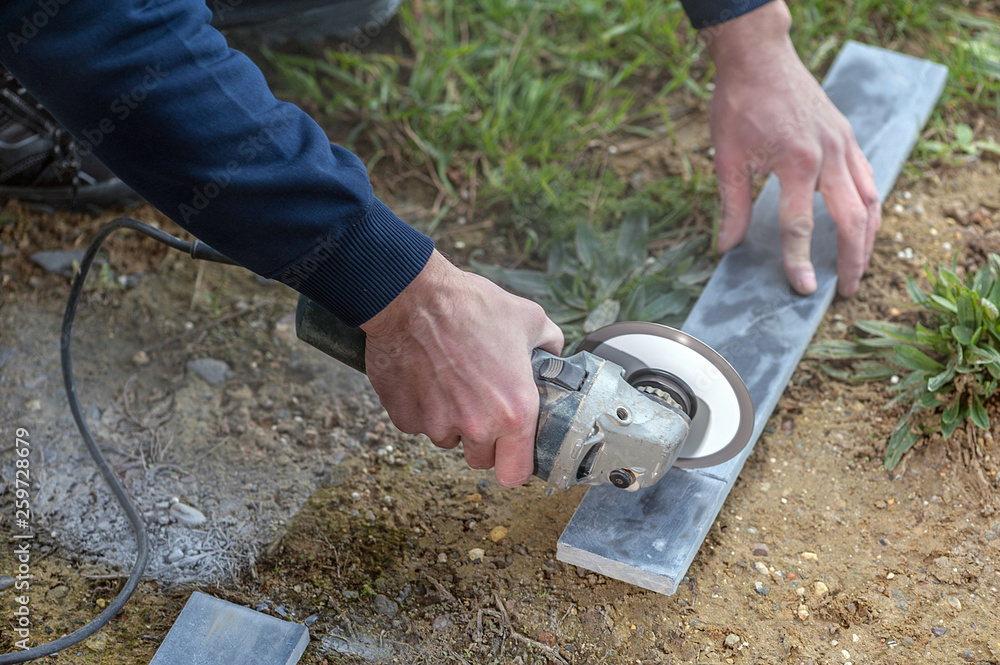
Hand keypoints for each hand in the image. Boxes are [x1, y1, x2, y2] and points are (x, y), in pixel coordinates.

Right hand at [360, 250, 563, 485]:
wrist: (414, 297)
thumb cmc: (470, 306)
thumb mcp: (529, 319)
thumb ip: (549, 345)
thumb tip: (554, 356)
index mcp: (514, 411)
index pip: (516, 473)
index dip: (514, 462)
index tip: (511, 451)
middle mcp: (477, 425)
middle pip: (480, 458)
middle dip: (482, 439)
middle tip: (480, 403)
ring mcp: (437, 424)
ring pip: (447, 438)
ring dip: (450, 420)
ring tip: (450, 379)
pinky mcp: (404, 417)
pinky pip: (416, 423)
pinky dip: (421, 407)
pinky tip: (424, 375)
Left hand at [702, 0, 880, 296]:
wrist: (759, 57)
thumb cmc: (739, 103)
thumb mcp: (727, 156)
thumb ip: (732, 205)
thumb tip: (727, 247)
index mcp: (796, 162)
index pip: (800, 225)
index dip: (800, 260)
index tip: (804, 289)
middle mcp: (829, 155)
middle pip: (852, 219)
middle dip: (851, 260)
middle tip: (846, 291)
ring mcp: (844, 144)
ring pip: (871, 200)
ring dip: (868, 237)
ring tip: (858, 266)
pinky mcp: (847, 137)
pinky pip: (868, 178)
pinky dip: (869, 207)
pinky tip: (860, 225)